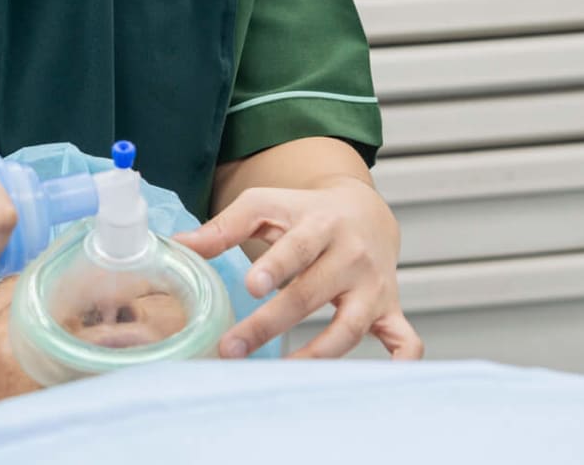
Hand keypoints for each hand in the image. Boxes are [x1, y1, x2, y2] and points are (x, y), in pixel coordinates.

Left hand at [175, 179, 421, 360]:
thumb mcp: (266, 205)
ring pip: (350, 326)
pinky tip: (387, 378)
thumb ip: (224, 226)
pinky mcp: (389, 309)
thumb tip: (178, 246)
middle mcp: (351, 256)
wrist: (365, 210)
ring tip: (279, 373)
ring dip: (318, 354)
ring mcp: (373, 286)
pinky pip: (405, 339)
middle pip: (312, 294)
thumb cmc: (306, 211)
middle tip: (233, 347)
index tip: (252, 286)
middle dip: (271, 323)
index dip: (277, 267)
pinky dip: (404, 359)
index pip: (299, 248)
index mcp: (320, 225)